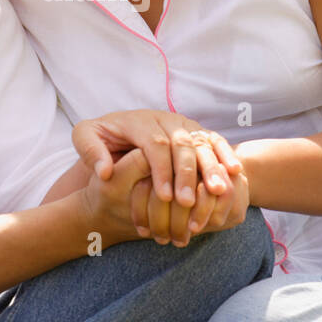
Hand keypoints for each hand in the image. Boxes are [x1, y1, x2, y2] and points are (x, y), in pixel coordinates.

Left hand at [72, 111, 242, 245]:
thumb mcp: (86, 137)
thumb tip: (106, 172)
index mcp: (138, 121)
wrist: (118, 129)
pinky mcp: (196, 130)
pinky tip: (235, 171)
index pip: (154, 145)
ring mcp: (183, 123)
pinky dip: (226, 153)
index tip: (166, 197)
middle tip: (189, 202)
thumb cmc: (102, 138)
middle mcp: (164, 119)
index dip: (161, 170)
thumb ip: (90, 152)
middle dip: (187, 174)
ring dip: (211, 167)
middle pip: (181, 144)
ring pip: (201, 142)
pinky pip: (214, 139)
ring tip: (218, 191)